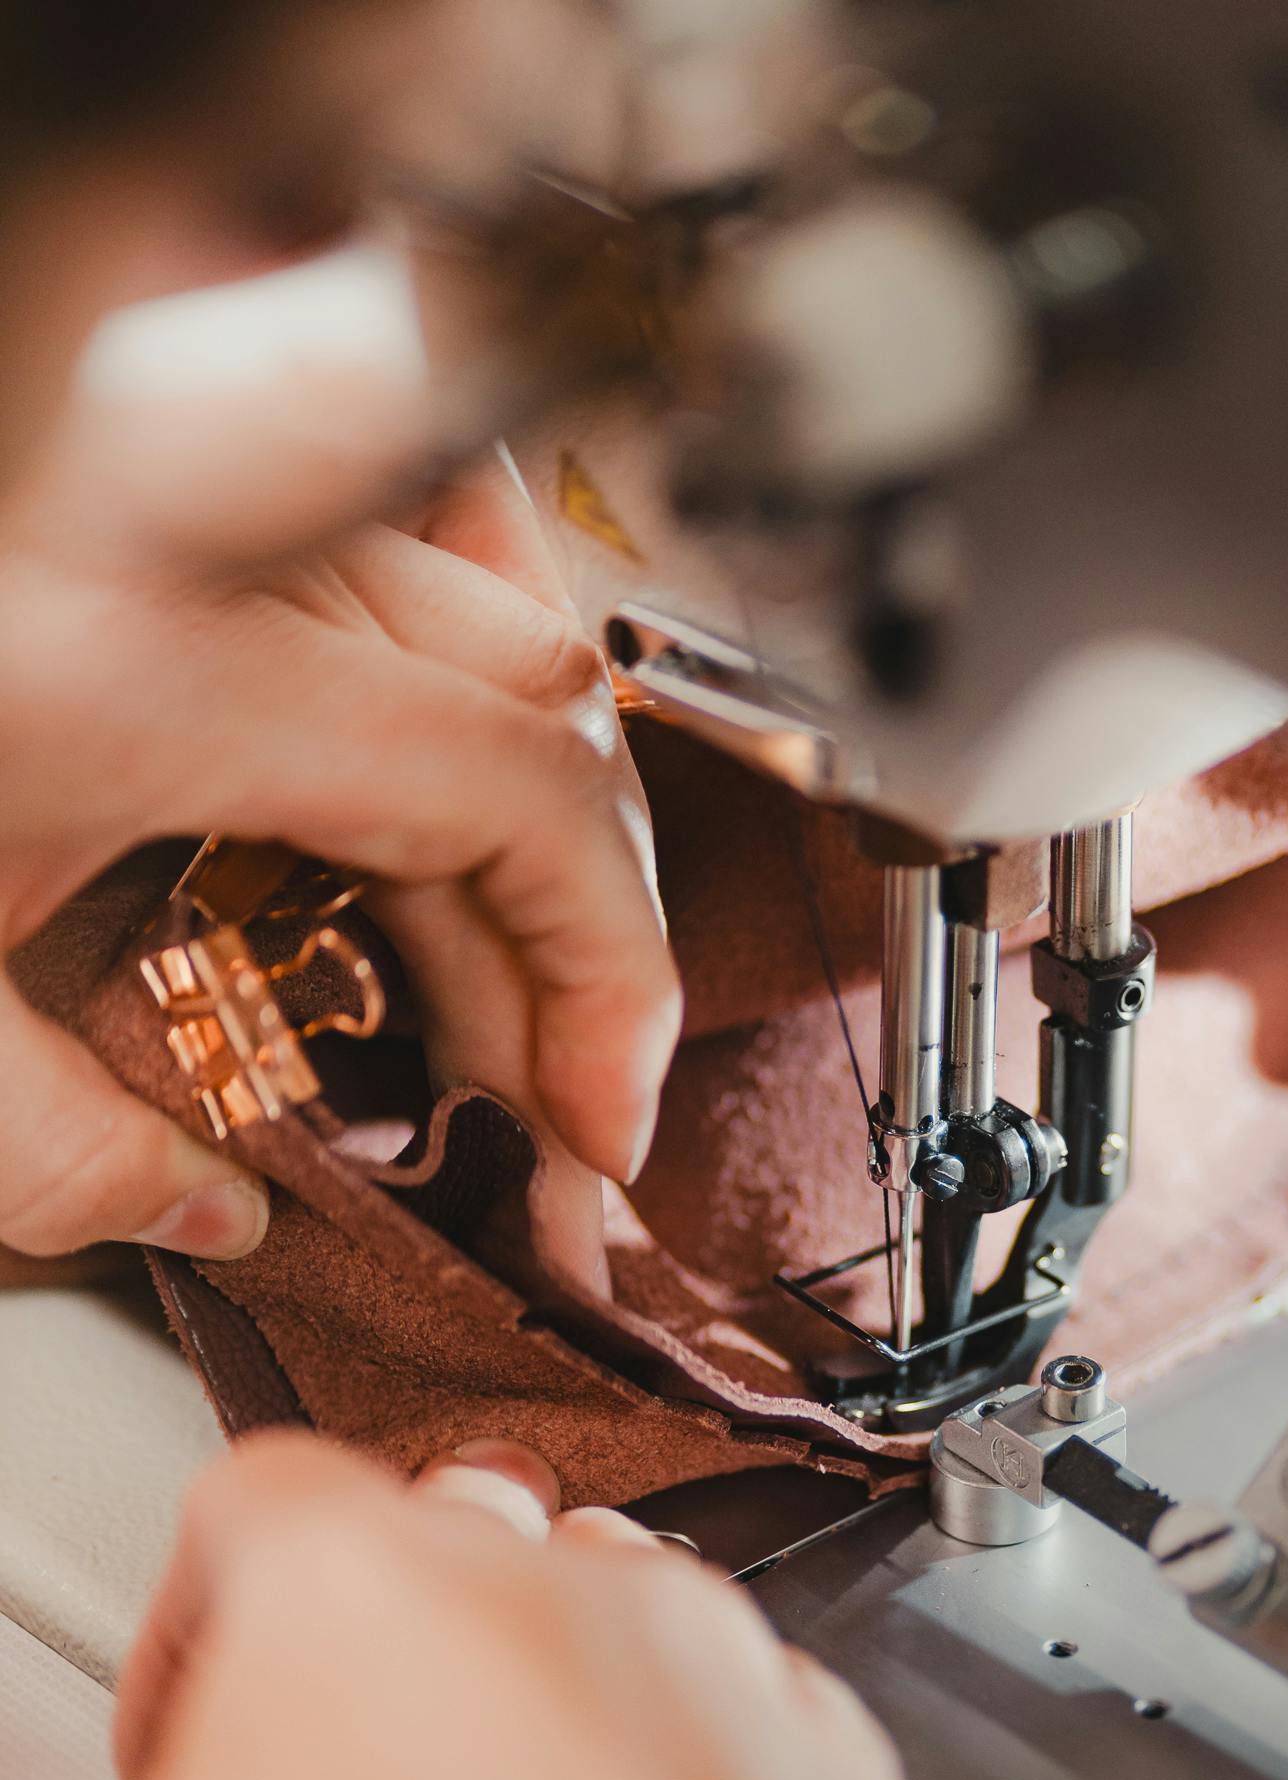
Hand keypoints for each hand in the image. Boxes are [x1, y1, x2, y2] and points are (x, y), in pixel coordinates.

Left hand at [0, 402, 678, 1279]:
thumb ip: (47, 1141)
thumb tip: (197, 1211)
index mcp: (164, 666)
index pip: (523, 799)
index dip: (608, 977)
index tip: (594, 1114)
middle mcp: (224, 534)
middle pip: (540, 714)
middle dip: (576, 928)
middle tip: (535, 1081)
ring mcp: (211, 459)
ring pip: (502, 603)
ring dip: (533, 797)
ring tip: (493, 938)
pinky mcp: (180, 438)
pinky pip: (413, 504)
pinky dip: (473, 626)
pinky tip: (443, 724)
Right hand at [20, 1432, 916, 1779]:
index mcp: (356, 1572)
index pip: (252, 1502)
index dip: (192, 1636)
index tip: (183, 1769)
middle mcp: (560, 1577)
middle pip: (452, 1538)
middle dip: (387, 1659)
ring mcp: (723, 1661)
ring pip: (617, 1618)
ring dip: (550, 1714)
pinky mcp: (838, 1771)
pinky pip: (746, 1730)